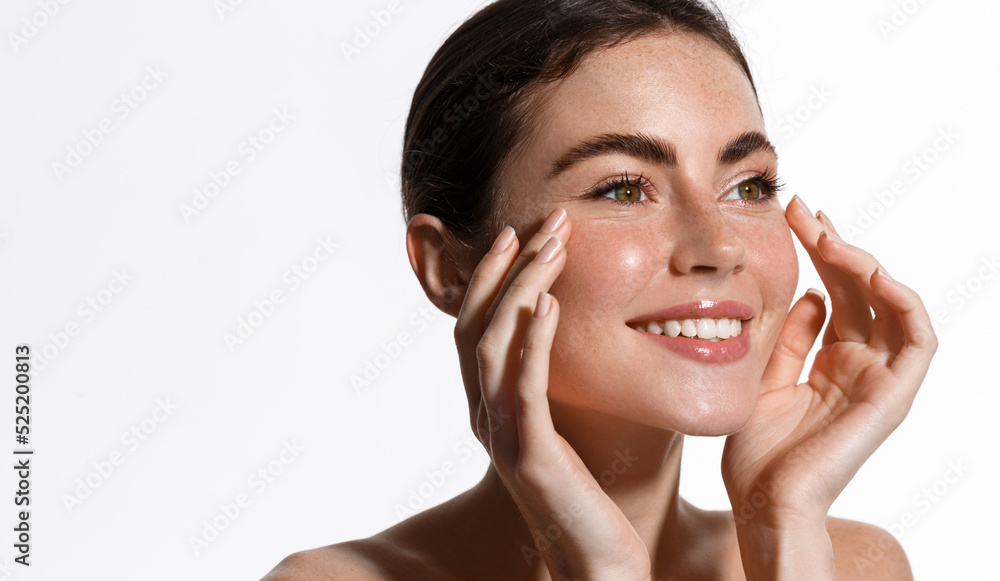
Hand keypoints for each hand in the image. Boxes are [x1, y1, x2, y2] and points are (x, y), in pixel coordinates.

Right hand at [453, 207, 650, 580]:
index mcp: (495, 404)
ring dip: (520, 288)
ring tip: (550, 245)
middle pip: (475, 322)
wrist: (601, 564)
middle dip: (506, 266)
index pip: (481, 323)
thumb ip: (570, 379)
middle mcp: (486, 414)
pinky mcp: (528, 456)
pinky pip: (521, 387)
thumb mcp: (578, 422)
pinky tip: (552, 304)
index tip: (529, 229)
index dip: (498, 274)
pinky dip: (532, 341)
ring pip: (491, 344)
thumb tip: (593, 327)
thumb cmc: (602, 492)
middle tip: (543, 221)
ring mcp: (501, 435)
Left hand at [721, 196, 936, 570]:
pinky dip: (903, 301)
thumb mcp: (763, 377)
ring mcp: (879, 379)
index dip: (818, 252)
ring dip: (864, 263)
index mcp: (830, 362)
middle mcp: (859, 365)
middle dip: (833, 244)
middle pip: (858, 291)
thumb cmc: (756, 451)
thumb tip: (809, 294)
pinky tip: (871, 272)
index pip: (835, 293)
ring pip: (890, 305)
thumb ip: (788, 338)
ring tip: (828, 234)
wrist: (762, 500)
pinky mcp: (893, 395)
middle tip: (803, 209)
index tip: (792, 216)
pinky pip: (918, 340)